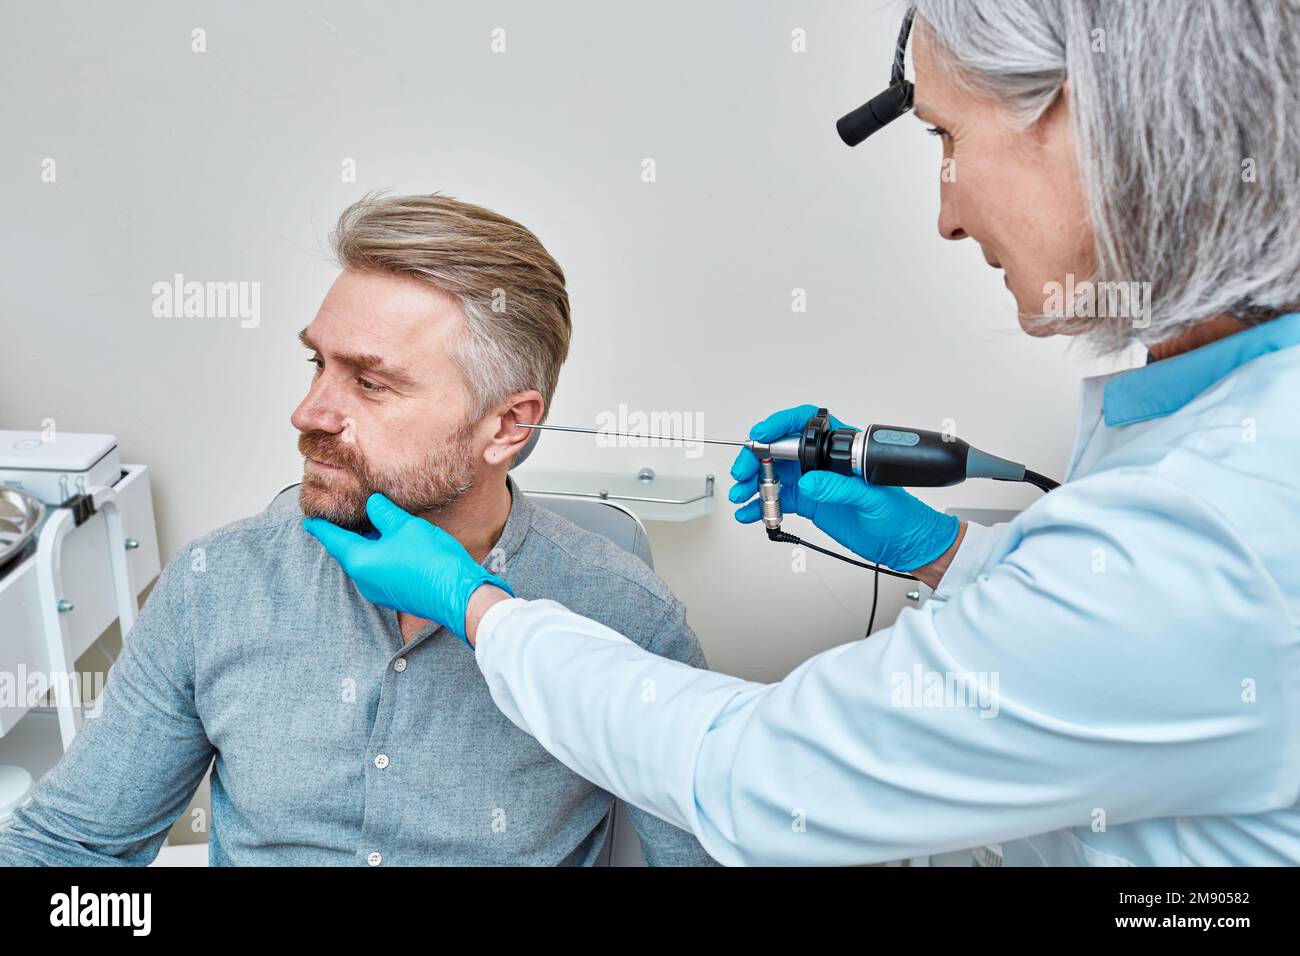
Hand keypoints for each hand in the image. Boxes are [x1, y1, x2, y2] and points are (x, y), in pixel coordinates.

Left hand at [302, 493, 513, 644]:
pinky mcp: (395, 593)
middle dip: (345, 533)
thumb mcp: (404, 526)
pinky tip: (390, 542)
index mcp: (360, 560)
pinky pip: (378, 570)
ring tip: (369, 524)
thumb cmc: (430, 559)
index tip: (308, 521)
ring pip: (365, 560)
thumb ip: (383, 512)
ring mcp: (379, 589)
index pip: (333, 540)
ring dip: (365, 543)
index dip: (320, 528)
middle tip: (342, 516)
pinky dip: (378, 554)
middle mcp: (364, 579)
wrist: (456, 592)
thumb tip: (371, 503)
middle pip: (348, 551)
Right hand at [729, 404, 959, 571]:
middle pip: (780, 450)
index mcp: (840, 450)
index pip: (804, 425)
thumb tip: (808, 483)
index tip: (760, 436)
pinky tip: (750, 513)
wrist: (905, 544)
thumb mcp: (873, 499)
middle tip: (742, 474)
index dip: (779, 424)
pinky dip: (761, 506)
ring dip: (753, 484)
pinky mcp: (810, 504)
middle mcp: (823, 463)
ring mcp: (815, 483)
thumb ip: (839, 489)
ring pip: (774, 475)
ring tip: (741, 497)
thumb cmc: (901, 515)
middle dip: (755, 459)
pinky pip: (779, 500)